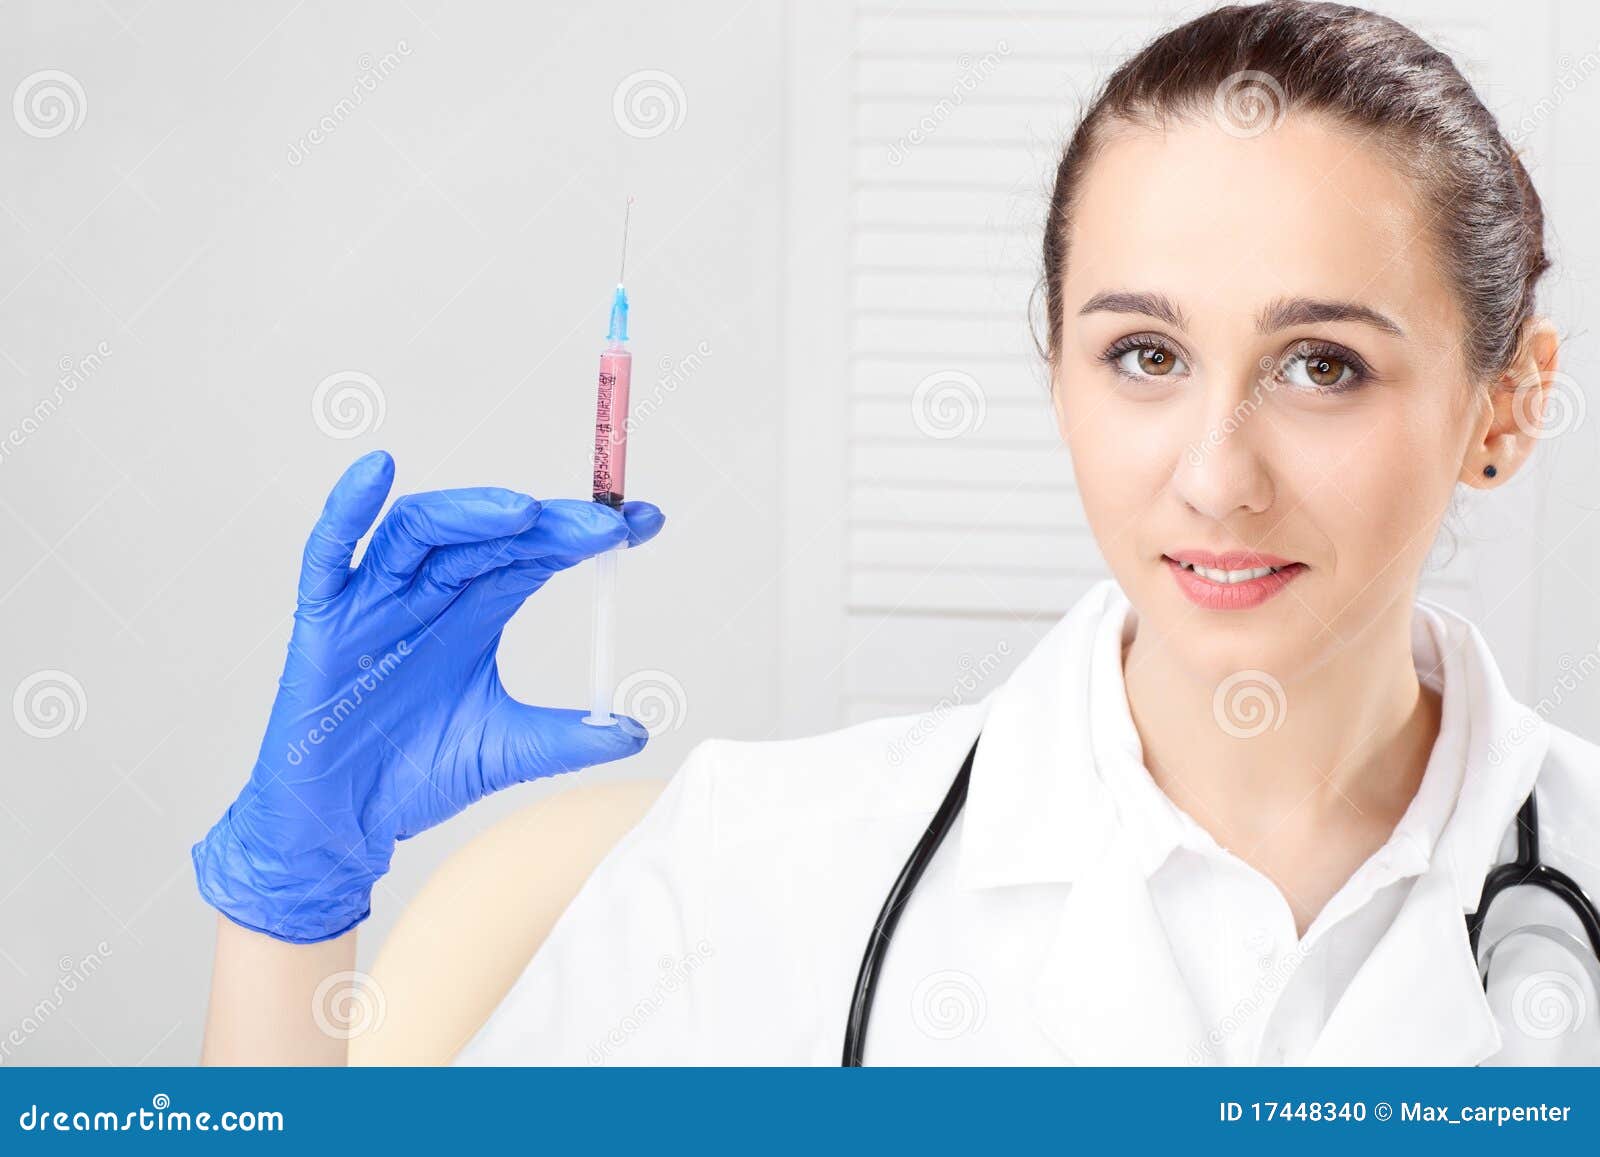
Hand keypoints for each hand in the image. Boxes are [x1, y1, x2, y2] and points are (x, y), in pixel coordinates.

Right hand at [191, 451, 664, 943]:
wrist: (345, 825)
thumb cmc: (413, 777)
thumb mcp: (507, 752)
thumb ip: (569, 739)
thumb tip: (638, 731)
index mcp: (475, 612)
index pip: (536, 553)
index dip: (585, 534)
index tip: (645, 523)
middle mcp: (428, 593)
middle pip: (489, 535)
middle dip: (549, 525)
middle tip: (604, 526)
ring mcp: (375, 600)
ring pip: (420, 531)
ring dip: (470, 513)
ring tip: (523, 512)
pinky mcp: (324, 618)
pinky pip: (329, 554)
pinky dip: (347, 509)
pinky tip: (377, 470)